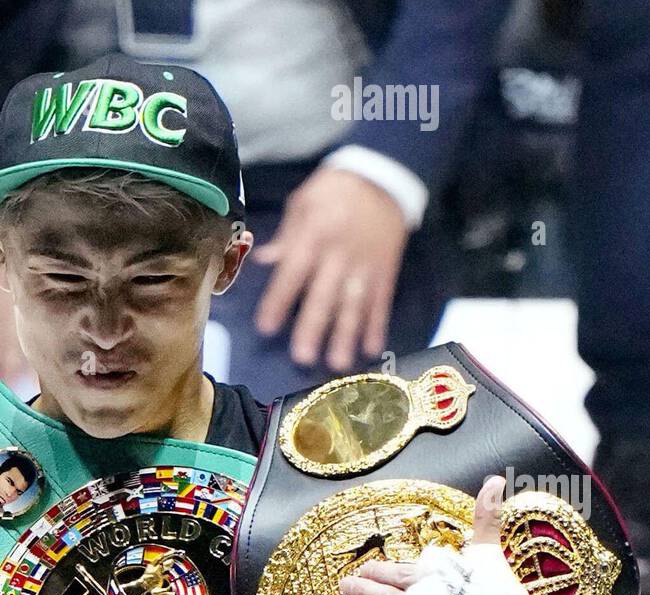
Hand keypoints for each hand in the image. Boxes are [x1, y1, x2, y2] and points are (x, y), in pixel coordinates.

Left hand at [253, 166, 407, 371]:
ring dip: (346, 336)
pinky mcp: (385, 271)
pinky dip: (377, 326)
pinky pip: (381, 301)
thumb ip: (286, 235)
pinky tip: (370, 350)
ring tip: (338, 364)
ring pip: (354, 304)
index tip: (266, 328)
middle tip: (302, 357)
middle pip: (325, 294)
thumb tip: (264, 261)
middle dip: (314, 327)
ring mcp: (366, 265)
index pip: (293, 272)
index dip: (279, 301)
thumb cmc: (336, 190)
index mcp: (316, 235)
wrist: (385, 174)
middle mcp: (340, 253)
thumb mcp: (305, 201)